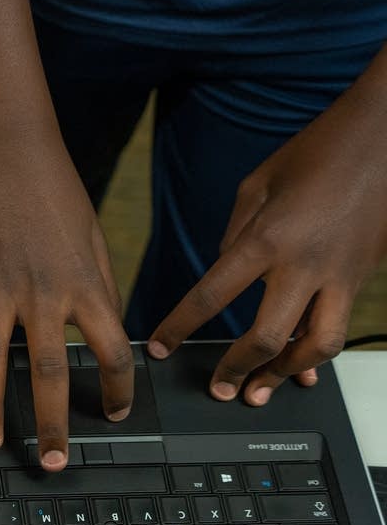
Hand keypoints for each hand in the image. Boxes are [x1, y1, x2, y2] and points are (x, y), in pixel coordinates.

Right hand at [0, 129, 134, 470]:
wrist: (9, 149)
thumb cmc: (57, 190)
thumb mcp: (93, 237)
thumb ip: (95, 287)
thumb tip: (102, 331)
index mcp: (85, 284)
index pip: (112, 352)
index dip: (119, 390)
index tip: (116, 414)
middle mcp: (42, 293)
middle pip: (50, 373)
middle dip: (54, 424)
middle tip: (54, 463)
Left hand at [148, 84, 386, 404]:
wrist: (385, 134)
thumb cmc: (317, 151)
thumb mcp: (257, 185)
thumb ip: (235, 235)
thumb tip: (223, 273)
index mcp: (267, 238)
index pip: (211, 297)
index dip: (180, 328)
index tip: (160, 348)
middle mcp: (305, 264)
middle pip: (266, 337)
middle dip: (237, 369)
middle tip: (219, 389)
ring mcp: (340, 275)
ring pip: (317, 345)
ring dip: (285, 373)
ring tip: (260, 389)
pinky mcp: (363, 277)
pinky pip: (338, 326)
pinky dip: (317, 351)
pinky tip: (301, 368)